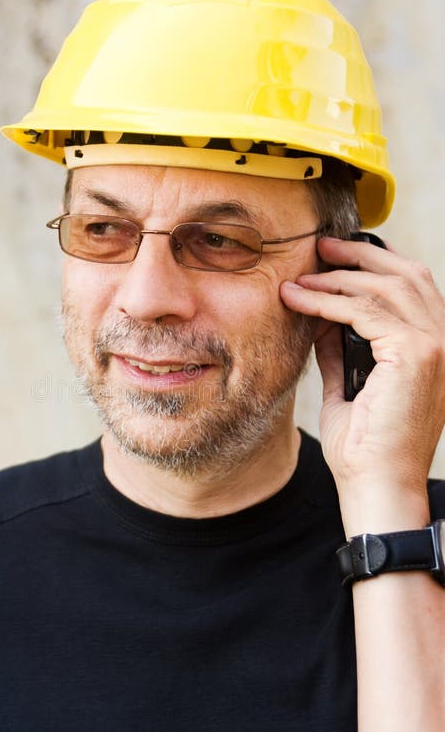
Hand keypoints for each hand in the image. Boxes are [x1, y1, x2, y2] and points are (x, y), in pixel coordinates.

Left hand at [280, 236, 444, 530]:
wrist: (377, 484)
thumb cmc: (365, 444)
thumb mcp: (349, 383)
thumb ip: (340, 348)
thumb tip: (320, 316)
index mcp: (437, 346)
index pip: (414, 286)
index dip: (377, 263)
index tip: (336, 256)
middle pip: (407, 274)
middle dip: (360, 256)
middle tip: (320, 247)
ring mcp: (436, 344)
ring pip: (385, 288)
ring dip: (337, 278)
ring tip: (300, 277)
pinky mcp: (416, 353)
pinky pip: (364, 312)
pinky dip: (327, 302)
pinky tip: (299, 300)